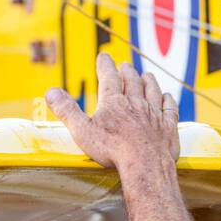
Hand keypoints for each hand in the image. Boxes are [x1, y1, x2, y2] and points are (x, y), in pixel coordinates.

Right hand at [45, 52, 179, 171]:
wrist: (145, 164)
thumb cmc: (112, 150)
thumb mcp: (82, 130)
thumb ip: (66, 110)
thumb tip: (50, 91)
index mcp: (114, 103)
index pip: (108, 78)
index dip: (105, 65)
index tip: (104, 56)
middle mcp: (136, 104)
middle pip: (132, 82)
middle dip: (127, 71)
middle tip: (124, 65)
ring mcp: (154, 114)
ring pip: (152, 91)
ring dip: (149, 81)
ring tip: (146, 74)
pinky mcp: (167, 127)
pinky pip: (169, 108)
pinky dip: (168, 100)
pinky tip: (167, 96)